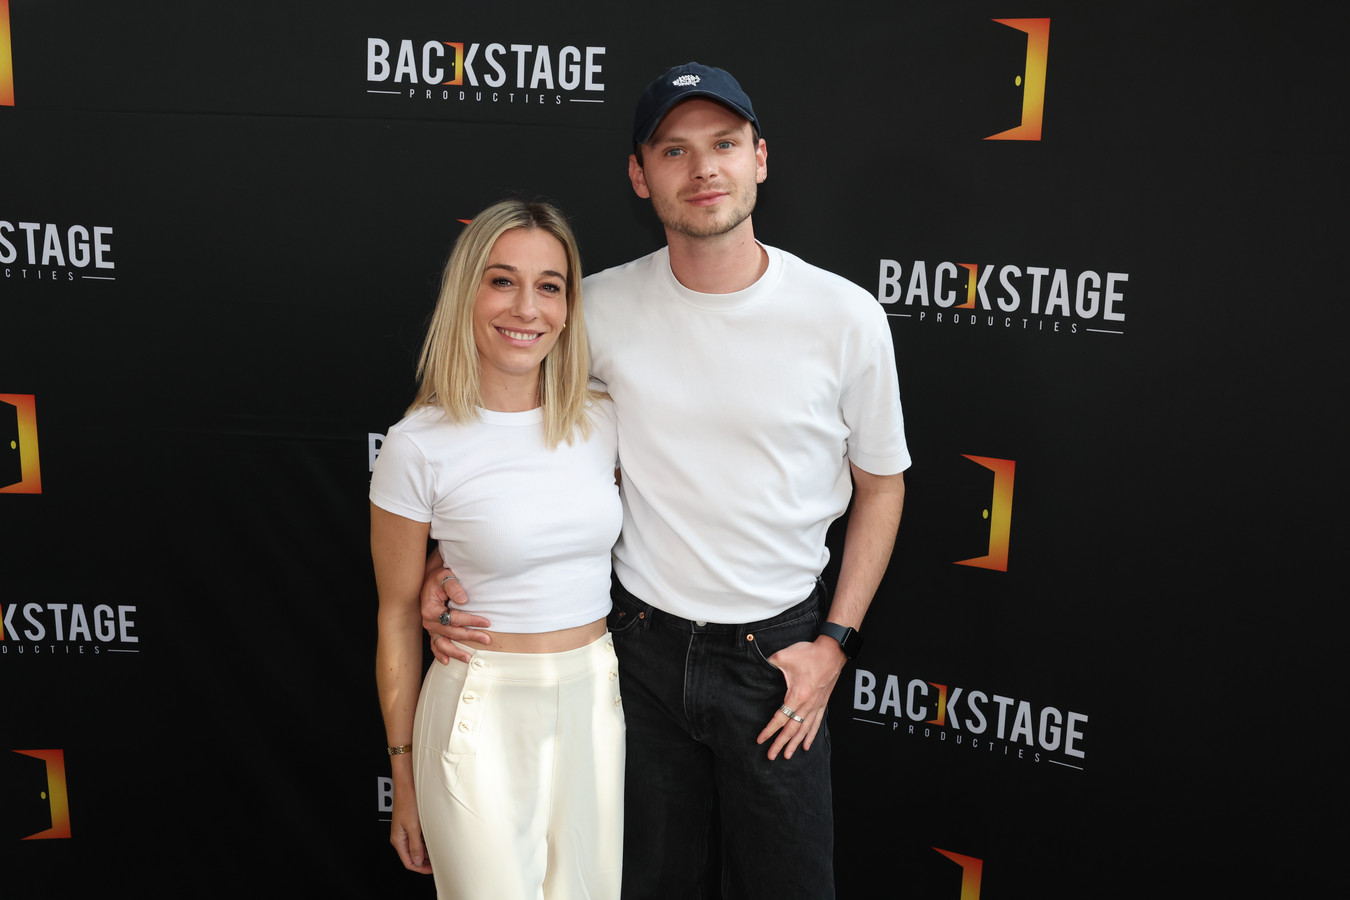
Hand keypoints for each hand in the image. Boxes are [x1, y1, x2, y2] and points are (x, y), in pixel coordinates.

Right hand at [389, 774, 433, 874]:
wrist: (408, 785)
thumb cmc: (408, 801)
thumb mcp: (413, 827)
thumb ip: (415, 845)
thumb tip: (418, 861)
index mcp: (398, 839)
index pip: (408, 862)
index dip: (421, 868)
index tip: (433, 869)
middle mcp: (400, 836)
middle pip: (413, 855)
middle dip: (425, 861)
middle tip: (438, 862)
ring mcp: (406, 829)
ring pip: (417, 846)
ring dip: (427, 851)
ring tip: (439, 852)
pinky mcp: (411, 823)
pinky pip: (418, 837)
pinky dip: (426, 841)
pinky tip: (435, 840)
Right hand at [421, 566, 490, 663]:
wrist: (429, 579)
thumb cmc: (438, 578)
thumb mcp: (444, 576)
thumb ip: (453, 586)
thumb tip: (463, 600)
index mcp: (431, 609)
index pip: (454, 618)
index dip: (471, 621)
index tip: (486, 622)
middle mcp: (429, 621)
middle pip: (452, 632)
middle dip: (470, 636)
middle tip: (487, 639)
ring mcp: (430, 628)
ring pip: (442, 644)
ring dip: (455, 652)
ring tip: (468, 658)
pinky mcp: (433, 630)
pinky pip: (435, 645)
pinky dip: (440, 654)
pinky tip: (447, 661)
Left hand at [755, 636, 846, 760]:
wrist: (833, 651)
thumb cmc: (810, 653)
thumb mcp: (784, 656)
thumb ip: (769, 663)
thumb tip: (757, 665)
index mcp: (797, 696)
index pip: (780, 718)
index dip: (769, 730)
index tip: (760, 740)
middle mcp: (808, 704)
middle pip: (792, 729)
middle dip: (780, 744)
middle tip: (771, 756)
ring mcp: (816, 705)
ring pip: (804, 730)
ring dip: (795, 744)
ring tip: (787, 755)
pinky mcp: (823, 703)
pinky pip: (816, 724)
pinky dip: (811, 736)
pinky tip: (807, 745)